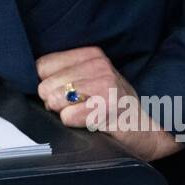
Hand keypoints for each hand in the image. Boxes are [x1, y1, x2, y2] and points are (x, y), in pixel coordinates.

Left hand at [37, 46, 182, 161]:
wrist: (149, 129)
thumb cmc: (115, 107)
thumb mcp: (90, 81)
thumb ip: (64, 76)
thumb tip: (35, 85)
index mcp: (91, 54)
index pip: (42, 66)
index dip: (48, 85)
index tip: (66, 95)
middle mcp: (98, 64)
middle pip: (45, 85)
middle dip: (55, 102)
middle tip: (79, 108)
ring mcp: (104, 83)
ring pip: (54, 100)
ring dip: (66, 113)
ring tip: (88, 114)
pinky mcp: (107, 105)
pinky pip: (68, 117)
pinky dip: (76, 124)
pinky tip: (94, 123)